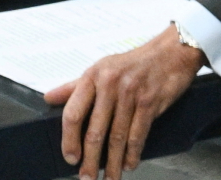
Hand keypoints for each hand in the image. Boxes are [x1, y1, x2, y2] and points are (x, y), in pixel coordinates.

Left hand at [47, 25, 204, 179]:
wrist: (170, 53)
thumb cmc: (133, 62)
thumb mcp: (100, 68)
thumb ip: (74, 86)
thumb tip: (49, 98)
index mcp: (92, 76)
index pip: (73, 112)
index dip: (69, 139)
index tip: (70, 157)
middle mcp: (110, 85)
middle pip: (95, 130)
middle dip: (90, 159)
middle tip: (86, 177)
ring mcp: (131, 94)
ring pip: (117, 137)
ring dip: (113, 162)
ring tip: (109, 178)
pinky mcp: (150, 103)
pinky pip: (138, 134)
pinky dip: (133, 153)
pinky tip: (128, 164)